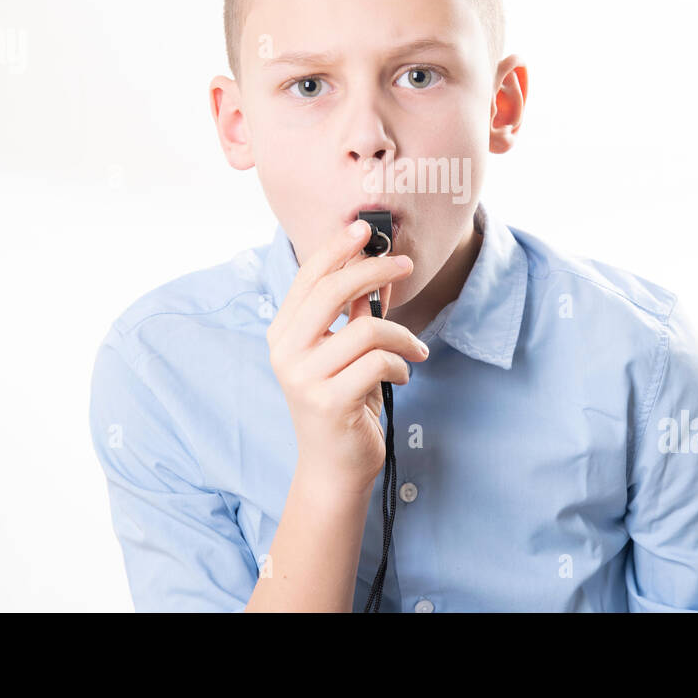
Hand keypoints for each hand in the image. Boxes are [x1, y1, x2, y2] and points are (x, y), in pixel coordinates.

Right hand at [266, 220, 427, 494]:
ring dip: (402, 336)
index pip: (308, 277)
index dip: (337, 248)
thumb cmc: (343, 404)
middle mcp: (286, 352)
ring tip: (414, 352)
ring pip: (367, 329)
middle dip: (374, 270)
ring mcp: (303, 378)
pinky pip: (378, 362)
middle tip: (406, 265)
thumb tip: (381, 267)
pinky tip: (402, 377)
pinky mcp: (329, 401)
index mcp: (283, 334)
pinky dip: (400, 365)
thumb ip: (359, 311)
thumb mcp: (348, 352)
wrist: (334, 468)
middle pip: (333, 291)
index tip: (365, 228)